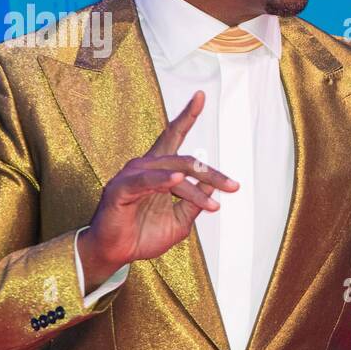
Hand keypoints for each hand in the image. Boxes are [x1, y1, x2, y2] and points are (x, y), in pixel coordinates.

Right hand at [78, 91, 237, 291]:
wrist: (117, 254)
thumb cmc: (144, 235)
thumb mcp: (180, 220)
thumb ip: (195, 202)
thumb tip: (214, 187)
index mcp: (158, 169)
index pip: (173, 136)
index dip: (187, 115)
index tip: (201, 95)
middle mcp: (144, 166)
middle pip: (183, 159)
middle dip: (211, 173)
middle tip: (233, 187)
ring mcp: (131, 176)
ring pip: (171, 172)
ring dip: (193, 187)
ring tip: (214, 203)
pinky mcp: (120, 190)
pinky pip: (145, 181)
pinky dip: (162, 180)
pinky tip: (177, 179)